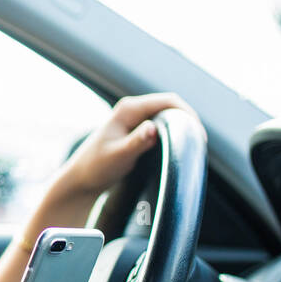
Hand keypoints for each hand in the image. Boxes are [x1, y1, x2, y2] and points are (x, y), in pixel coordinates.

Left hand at [59, 93, 203, 199]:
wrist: (80, 179)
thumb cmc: (96, 168)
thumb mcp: (119, 156)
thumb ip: (137, 142)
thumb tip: (153, 129)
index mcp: (128, 110)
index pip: (167, 102)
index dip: (187, 114)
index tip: (198, 134)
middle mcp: (131, 110)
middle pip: (170, 106)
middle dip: (188, 120)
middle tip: (200, 142)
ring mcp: (133, 119)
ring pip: (166, 116)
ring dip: (181, 126)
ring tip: (193, 144)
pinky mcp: (135, 130)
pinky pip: (160, 125)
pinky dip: (173, 133)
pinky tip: (179, 146)